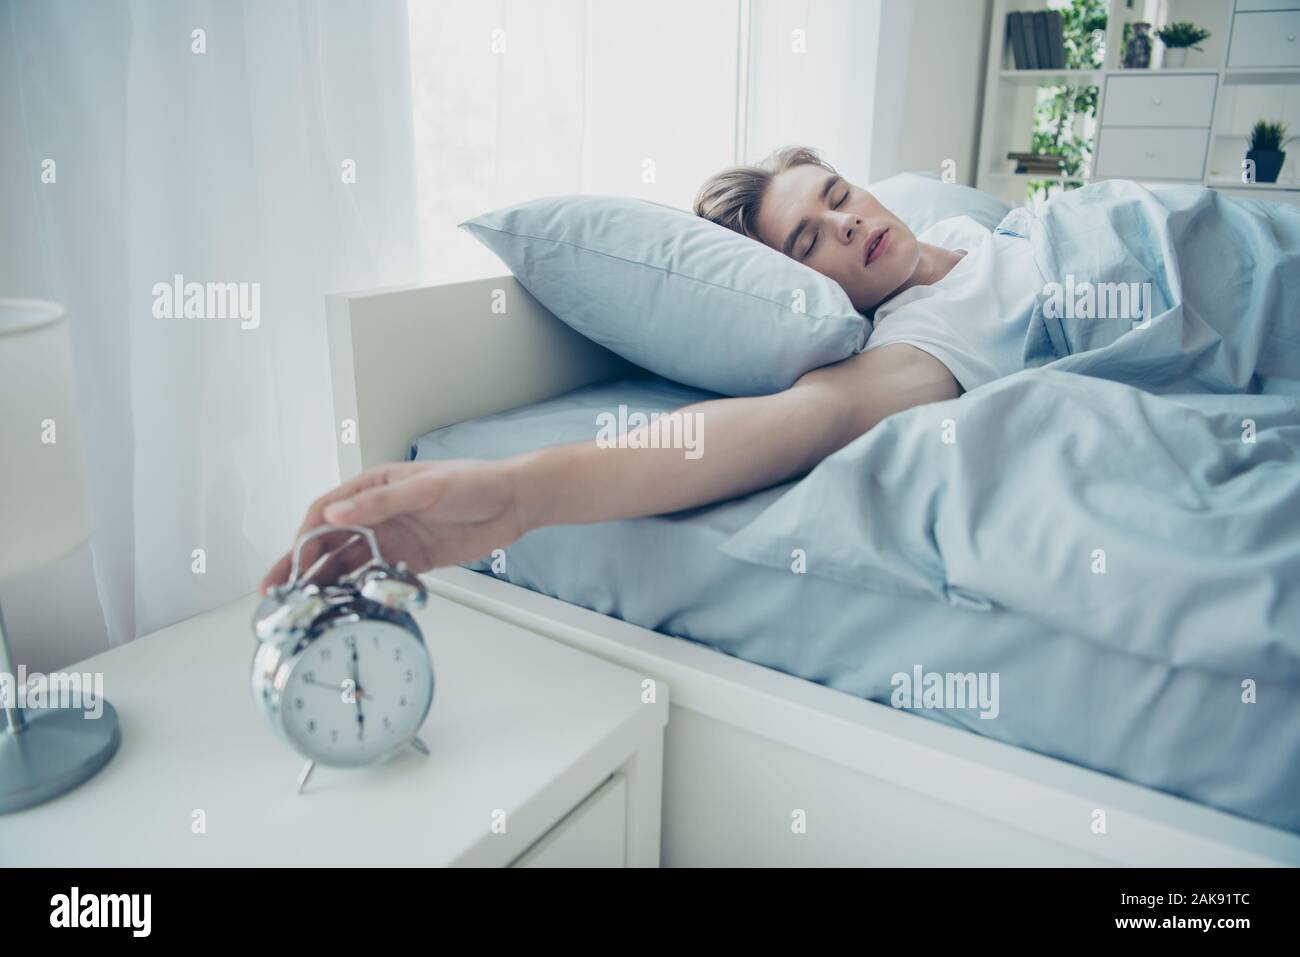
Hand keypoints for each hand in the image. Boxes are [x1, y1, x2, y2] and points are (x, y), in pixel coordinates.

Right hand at [260, 458, 525, 595]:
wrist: (513, 502)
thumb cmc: (473, 482)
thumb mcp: (426, 488)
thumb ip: (381, 503)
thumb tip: (336, 513)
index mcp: (373, 488)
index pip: (326, 513)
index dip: (303, 538)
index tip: (290, 563)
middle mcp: (378, 514)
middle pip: (330, 542)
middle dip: (303, 566)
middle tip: (280, 593)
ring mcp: (394, 538)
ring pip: (351, 563)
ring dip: (329, 583)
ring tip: (308, 607)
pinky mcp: (413, 560)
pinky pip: (380, 577)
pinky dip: (364, 591)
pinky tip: (349, 607)